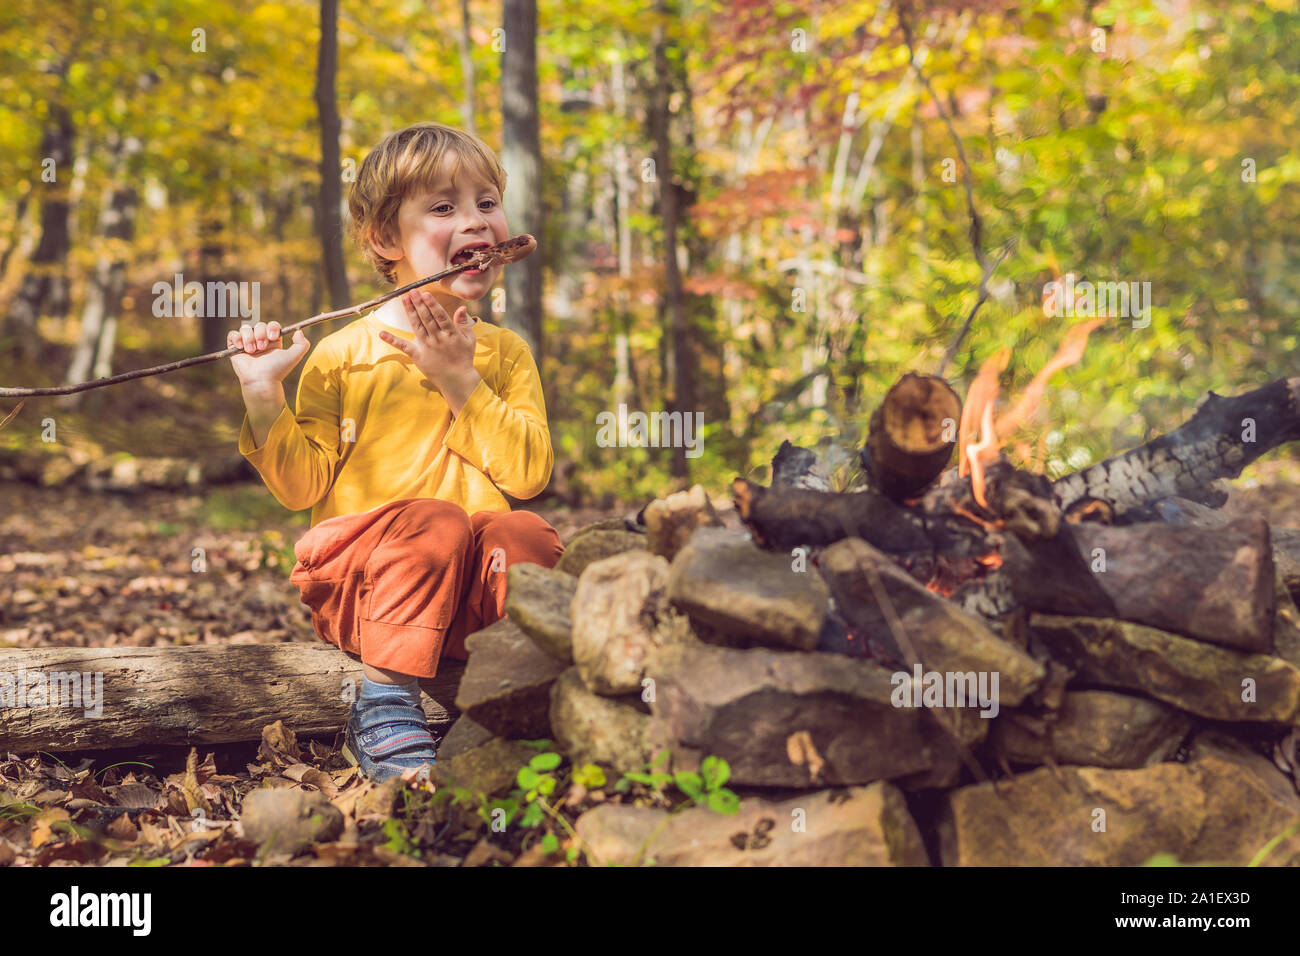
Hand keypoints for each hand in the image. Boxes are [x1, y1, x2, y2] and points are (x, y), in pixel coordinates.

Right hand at [227, 321, 309, 386]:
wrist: (261, 380)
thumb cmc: (277, 370)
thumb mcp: (294, 356)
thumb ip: (302, 344)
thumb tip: (299, 331)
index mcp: (273, 341)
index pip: (272, 325)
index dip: (272, 327)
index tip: (273, 337)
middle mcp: (260, 340)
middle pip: (259, 325)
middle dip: (260, 334)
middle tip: (262, 348)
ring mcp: (247, 343)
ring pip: (245, 328)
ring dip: (249, 338)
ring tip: (251, 351)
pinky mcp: (235, 348)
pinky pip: (233, 334)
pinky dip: (237, 338)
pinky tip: (242, 348)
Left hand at [379, 291, 480, 406]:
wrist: (457, 380)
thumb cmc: (464, 358)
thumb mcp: (469, 339)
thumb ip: (463, 323)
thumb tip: (461, 307)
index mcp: (450, 334)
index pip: (440, 316)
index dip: (432, 305)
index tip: (425, 294)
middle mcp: (437, 339)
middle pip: (426, 318)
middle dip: (419, 304)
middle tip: (412, 291)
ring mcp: (426, 347)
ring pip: (417, 327)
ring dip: (410, 312)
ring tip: (404, 299)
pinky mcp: (418, 356)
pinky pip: (404, 347)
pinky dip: (392, 340)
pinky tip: (382, 333)